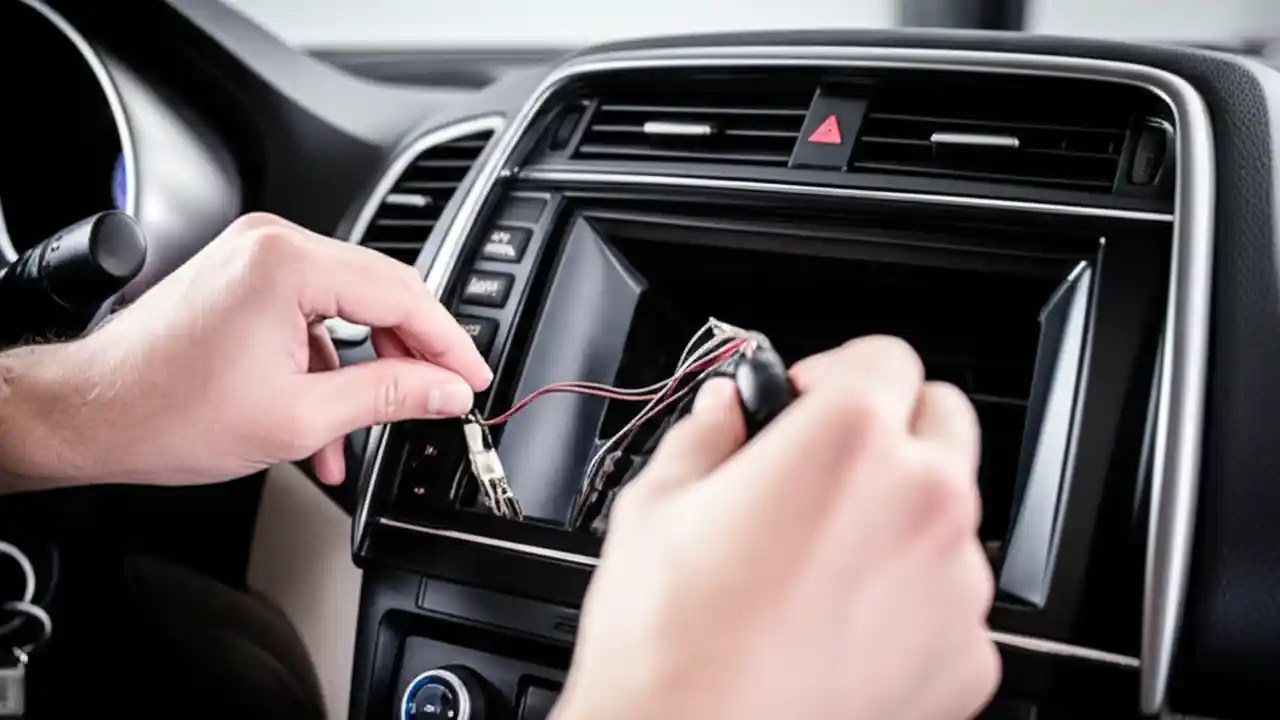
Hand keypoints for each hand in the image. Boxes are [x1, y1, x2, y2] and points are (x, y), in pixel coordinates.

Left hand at [0, 212, 491, 488]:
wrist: (90, 415)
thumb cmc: (166, 412)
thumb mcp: (300, 417)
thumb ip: (390, 396)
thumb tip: (446, 390)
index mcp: (288, 264)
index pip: (402, 293)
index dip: (449, 341)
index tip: (473, 376)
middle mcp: (273, 245)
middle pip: (380, 291)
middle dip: (416, 351)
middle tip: (447, 394)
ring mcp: (256, 259)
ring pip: (349, 305)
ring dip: (372, 365)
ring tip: (385, 420)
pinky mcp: (245, 279)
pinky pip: (313, 314)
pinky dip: (332, 362)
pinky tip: (334, 419)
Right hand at [555, 337, 998, 719]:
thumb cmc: (668, 646)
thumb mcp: (655, 507)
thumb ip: (706, 434)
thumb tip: (726, 410)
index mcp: (849, 439)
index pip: (885, 356)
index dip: (836, 372)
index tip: (805, 402)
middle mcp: (924, 499)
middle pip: (941, 420)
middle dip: (889, 428)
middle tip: (825, 469)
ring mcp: (957, 584)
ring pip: (948, 515)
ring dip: (899, 518)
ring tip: (819, 567)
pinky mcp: (968, 658)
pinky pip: (950, 601)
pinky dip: (910, 602)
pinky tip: (839, 628)